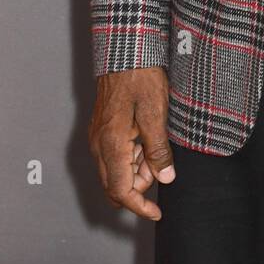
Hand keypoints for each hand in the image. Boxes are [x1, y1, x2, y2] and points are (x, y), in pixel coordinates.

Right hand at [88, 66, 174, 220]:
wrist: (125, 50)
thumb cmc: (140, 77)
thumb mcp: (156, 113)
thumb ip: (158, 150)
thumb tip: (165, 177)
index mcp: (111, 144)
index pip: (120, 191)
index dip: (139, 206)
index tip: (156, 213)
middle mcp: (99, 144)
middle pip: (116, 184)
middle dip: (140, 186)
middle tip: (163, 168)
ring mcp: (99, 136)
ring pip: (117, 170)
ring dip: (138, 169)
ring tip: (159, 146)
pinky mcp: (103, 129)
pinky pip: (116, 154)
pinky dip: (133, 156)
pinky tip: (149, 140)